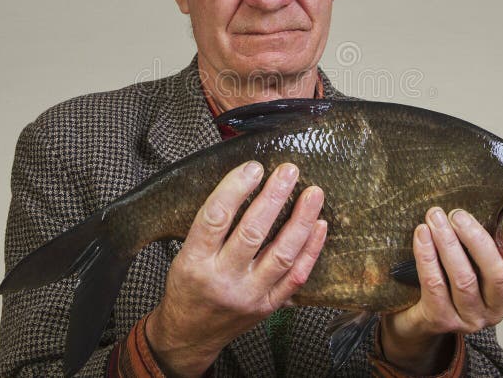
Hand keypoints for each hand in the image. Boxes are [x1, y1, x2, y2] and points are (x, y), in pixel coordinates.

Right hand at [145, 161, 326, 377]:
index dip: (235, 188)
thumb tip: (245, 181)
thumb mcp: (184, 253)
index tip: (253, 167)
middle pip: (252, 232)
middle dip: (274, 197)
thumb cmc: (187, 287)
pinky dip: (311, 250)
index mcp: (195, 261)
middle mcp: (223, 279)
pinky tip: (319, 226)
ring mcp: (249, 295)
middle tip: (289, 172)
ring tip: (313, 193)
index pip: (215, 218)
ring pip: (282, 254)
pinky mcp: (268, 306)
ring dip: (301, 220)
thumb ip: (211, 224)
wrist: (189, 336)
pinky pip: (296, 277)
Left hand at [380, 207, 502, 373]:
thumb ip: (488, 248)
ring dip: (447, 243)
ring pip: (463, 278)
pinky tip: (421, 234)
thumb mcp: (476, 268)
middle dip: (475, 239)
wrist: (419, 318)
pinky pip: (435, 284)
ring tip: (434, 217)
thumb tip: (494, 209)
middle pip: (496, 274)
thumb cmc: (450, 282)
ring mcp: (469, 319)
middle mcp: (495, 311)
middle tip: (457, 214)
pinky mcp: (442, 320)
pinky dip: (427, 255)